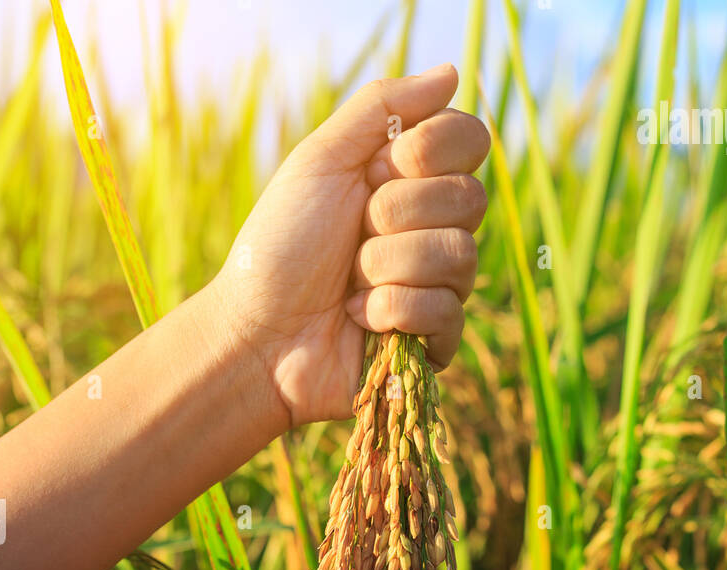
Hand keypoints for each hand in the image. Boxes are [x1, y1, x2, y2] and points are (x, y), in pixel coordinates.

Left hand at [213, 65, 488, 432]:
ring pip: (459, 255)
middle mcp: (430, 227)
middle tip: (353, 233)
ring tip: (348, 283)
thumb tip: (452, 72)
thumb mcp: (321, 160)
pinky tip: (357, 320)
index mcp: (408, 179)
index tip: (375, 169)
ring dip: (388, 267)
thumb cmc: (278, 248)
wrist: (256, 334)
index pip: (469, 140)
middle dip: (396, 215)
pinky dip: (391, 311)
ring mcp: (436, 284)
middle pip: (470, 198)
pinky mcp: (435, 340)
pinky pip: (448, 311)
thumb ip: (381, 108)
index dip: (429, 151)